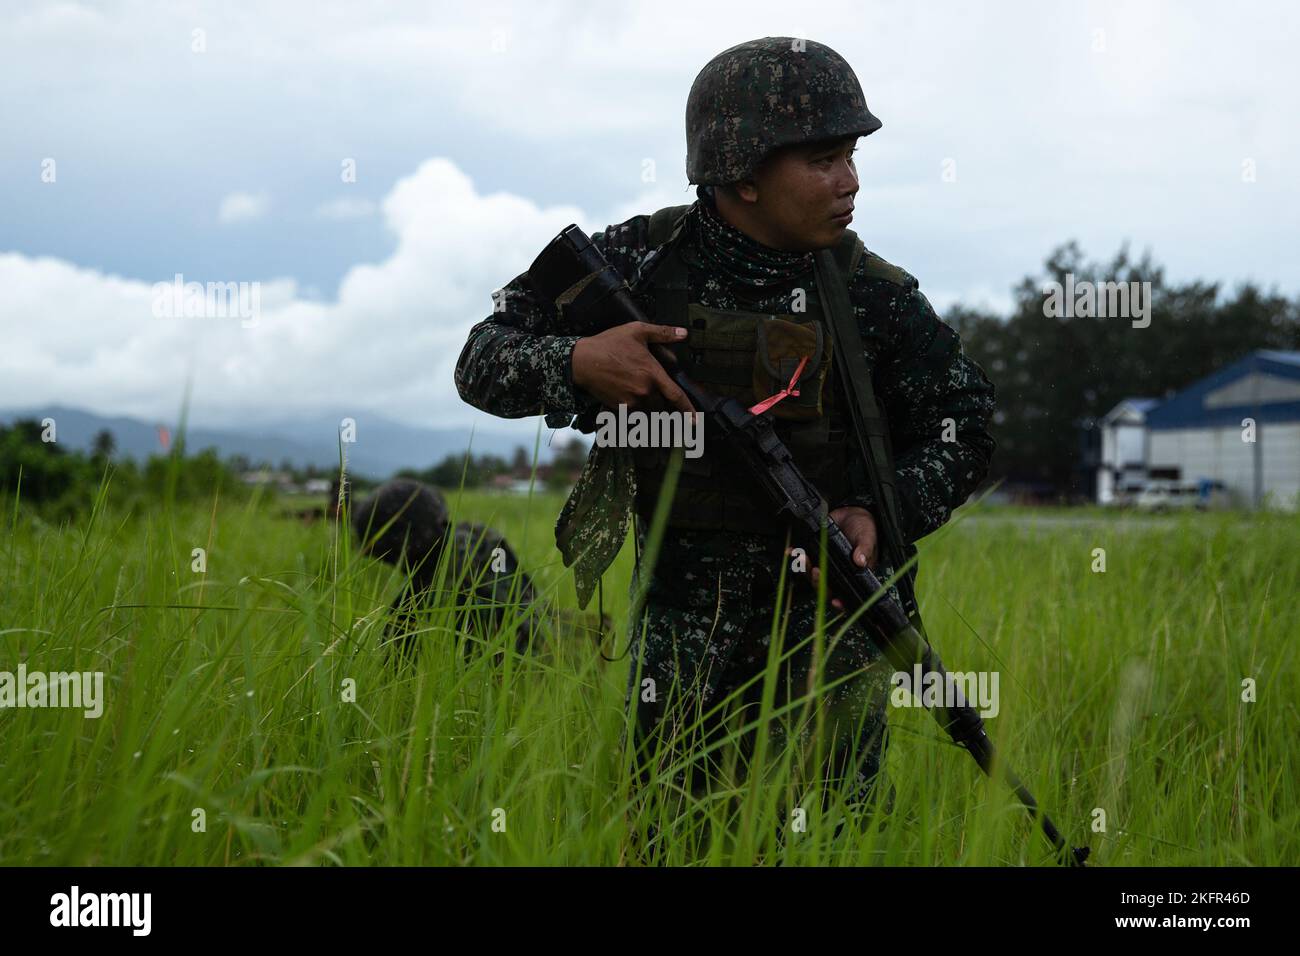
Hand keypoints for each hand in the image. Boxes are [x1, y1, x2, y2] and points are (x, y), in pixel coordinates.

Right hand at [572, 322, 694, 413]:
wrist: (582, 361)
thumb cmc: (609, 344)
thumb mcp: (637, 331)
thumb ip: (662, 333)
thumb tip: (683, 333)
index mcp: (652, 374)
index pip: (676, 396)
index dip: (689, 411)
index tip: (696, 422)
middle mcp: (644, 391)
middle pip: (664, 408)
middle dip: (668, 410)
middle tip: (671, 412)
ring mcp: (631, 402)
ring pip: (650, 414)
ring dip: (654, 415)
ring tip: (656, 415)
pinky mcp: (619, 408)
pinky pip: (634, 418)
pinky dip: (638, 417)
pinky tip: (636, 412)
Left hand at [806, 506, 877, 610]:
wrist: (851, 513)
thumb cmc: (863, 528)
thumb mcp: (868, 537)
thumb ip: (865, 549)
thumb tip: (861, 561)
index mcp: (854, 574)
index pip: (847, 594)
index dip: (841, 602)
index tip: (835, 601)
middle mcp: (838, 573)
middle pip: (826, 587)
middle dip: (819, 583)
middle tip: (816, 571)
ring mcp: (826, 565)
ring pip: (812, 576)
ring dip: (805, 569)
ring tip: (804, 558)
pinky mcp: (815, 554)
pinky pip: (804, 561)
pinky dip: (796, 557)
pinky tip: (793, 551)